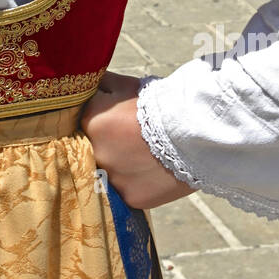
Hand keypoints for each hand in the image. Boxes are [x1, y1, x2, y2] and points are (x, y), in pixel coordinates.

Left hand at [80, 70, 196, 210]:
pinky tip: (151, 173)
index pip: (84, 125)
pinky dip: (137, 183)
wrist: (194, 129)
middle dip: (108, 147)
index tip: (114, 125)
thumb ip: (101, 84)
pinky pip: (127, 191)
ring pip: (110, 174)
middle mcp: (96, 152)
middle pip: (95, 152)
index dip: (100, 124)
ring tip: (141, 159)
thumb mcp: (125, 85)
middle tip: (128, 143)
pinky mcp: (131, 197)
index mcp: (91, 121)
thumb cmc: (157, 103)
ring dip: (121, 167)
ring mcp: (113, 178)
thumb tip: (84, 80)